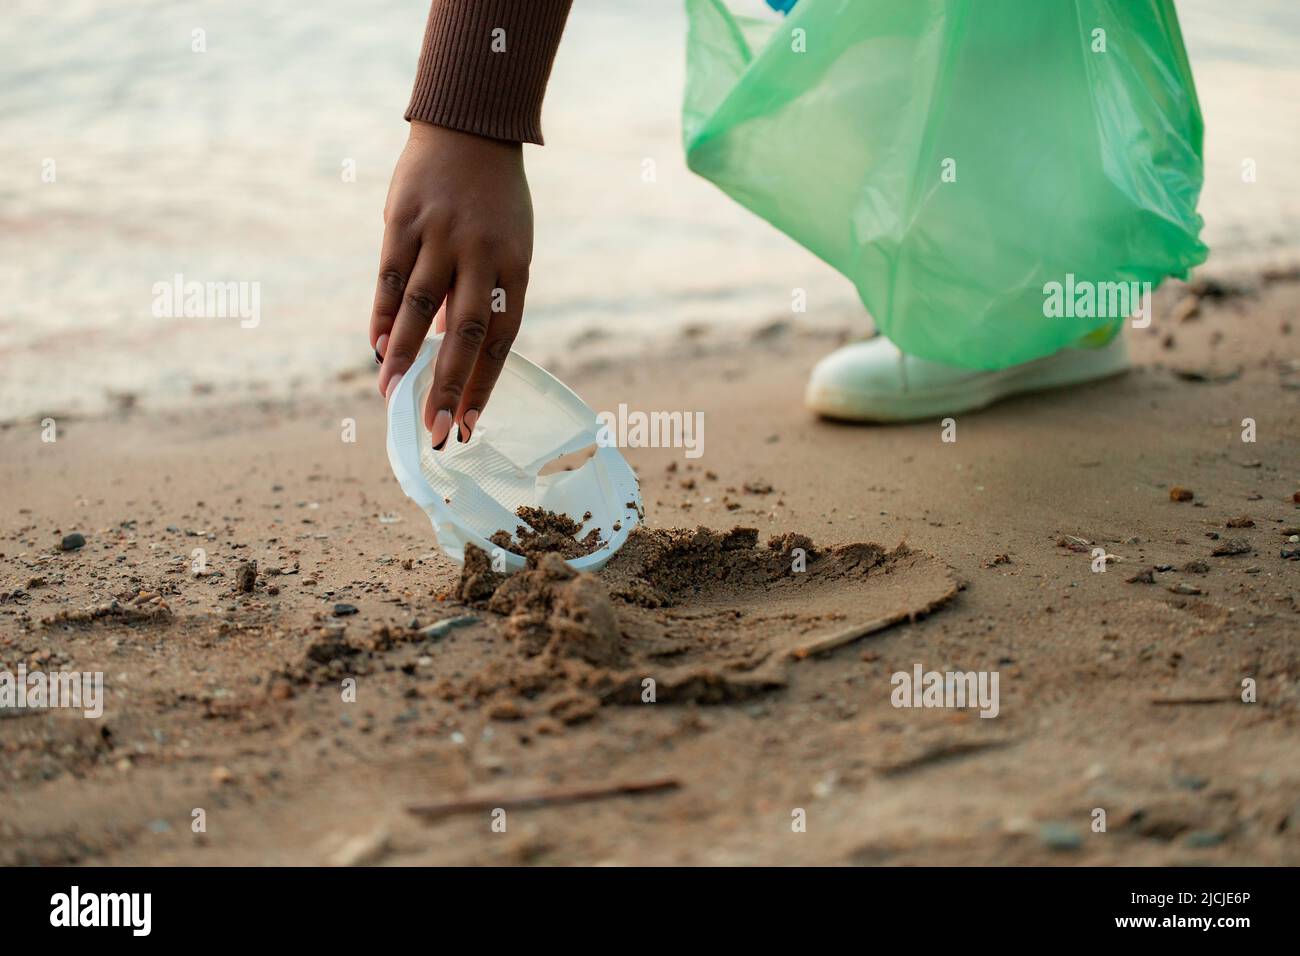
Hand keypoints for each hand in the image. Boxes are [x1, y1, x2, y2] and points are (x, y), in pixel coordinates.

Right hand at [371, 121, 532, 447]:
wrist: (470, 126)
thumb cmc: (493, 199)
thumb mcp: (505, 245)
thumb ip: (481, 295)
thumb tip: (447, 349)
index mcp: (515, 267)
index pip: (501, 339)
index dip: (483, 385)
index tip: (468, 426)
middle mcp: (481, 254)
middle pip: (465, 332)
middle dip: (449, 386)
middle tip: (435, 431)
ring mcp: (441, 235)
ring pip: (420, 307)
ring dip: (405, 356)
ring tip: (392, 396)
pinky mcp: (404, 218)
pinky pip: (390, 275)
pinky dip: (382, 314)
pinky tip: (376, 348)